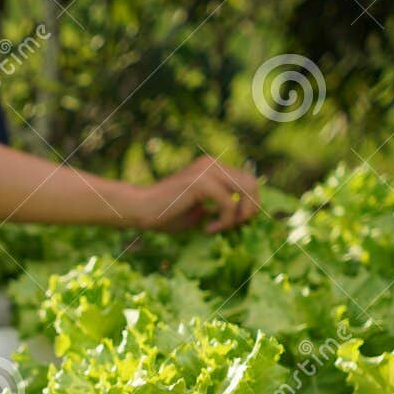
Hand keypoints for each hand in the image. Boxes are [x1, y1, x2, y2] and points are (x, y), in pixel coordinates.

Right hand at [135, 157, 261, 233]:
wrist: (140, 209)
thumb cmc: (166, 214)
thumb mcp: (200, 210)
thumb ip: (219, 208)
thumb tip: (242, 216)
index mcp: (213, 167)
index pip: (247, 181)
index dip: (248, 205)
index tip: (233, 223)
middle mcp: (212, 164)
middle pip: (253, 183)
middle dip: (250, 209)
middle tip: (233, 226)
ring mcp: (207, 170)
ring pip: (246, 190)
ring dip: (238, 216)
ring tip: (220, 228)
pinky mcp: (201, 182)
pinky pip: (227, 204)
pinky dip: (223, 221)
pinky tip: (207, 229)